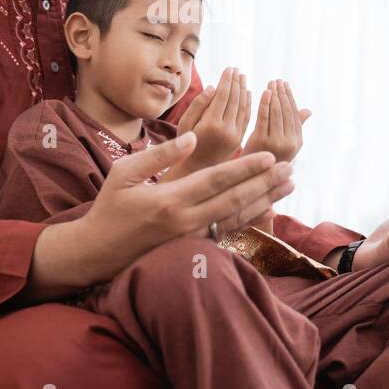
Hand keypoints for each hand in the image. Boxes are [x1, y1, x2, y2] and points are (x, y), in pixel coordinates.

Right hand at [80, 132, 295, 265]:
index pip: (218, 180)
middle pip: (235, 200)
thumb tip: (192, 136)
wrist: (98, 252)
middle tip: (290, 168)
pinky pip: (228, 230)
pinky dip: (251, 218)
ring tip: (288, 185)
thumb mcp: (124, 172)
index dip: (246, 167)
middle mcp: (186, 221)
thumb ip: (159, 153)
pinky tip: (267, 208)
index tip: (270, 156)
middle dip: (265, 184)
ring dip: (265, 200)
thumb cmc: (109, 207)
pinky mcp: (192, 246)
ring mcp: (191, 237)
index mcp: (170, 200)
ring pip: (236, 217)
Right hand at [171, 67, 249, 169]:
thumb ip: (198, 105)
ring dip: (244, 90)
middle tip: (237, 69)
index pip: (223, 96)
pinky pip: (247, 118)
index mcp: (211, 124)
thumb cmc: (186, 144)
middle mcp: (226, 130)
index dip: (227, 80)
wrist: (196, 170)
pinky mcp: (240, 140)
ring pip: (243, 108)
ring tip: (242, 77)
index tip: (229, 68)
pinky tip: (248, 93)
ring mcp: (235, 136)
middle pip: (235, 100)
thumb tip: (214, 87)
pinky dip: (248, 103)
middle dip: (236, 82)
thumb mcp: (185, 124)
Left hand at [241, 79, 310, 163]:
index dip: (290, 97)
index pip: (295, 114)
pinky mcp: (261, 139)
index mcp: (297, 142)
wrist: (251, 175)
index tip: (285, 85)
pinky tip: (265, 92)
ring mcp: (276, 142)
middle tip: (277, 80)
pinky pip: (264, 117)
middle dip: (282, 93)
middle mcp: (289, 142)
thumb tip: (308, 111)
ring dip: (274, 95)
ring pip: (276, 112)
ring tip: (271, 84)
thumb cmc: (268, 156)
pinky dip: (265, 103)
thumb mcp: (285, 144)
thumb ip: (295, 126)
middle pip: (286, 111)